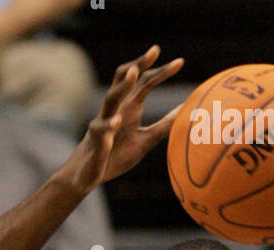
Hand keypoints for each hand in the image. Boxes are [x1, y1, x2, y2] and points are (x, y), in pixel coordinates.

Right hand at [64, 46, 184, 195]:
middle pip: (126, 79)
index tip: (180, 62)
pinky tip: (118, 121)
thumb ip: (164, 125)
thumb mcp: (145, 140)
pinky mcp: (96, 139)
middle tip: (155, 50)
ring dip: (123, 85)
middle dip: (139, 64)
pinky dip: (109, 124)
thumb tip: (186, 112)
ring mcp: (104, 121)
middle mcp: (116, 108)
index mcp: (129, 106)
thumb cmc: (115, 156)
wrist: (88, 175)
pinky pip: (101, 129)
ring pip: (111, 97)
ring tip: (134, 73)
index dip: (161, 71)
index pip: (145, 82)